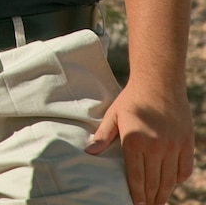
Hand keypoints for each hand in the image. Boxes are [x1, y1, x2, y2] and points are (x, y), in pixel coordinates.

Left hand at [86, 80, 193, 204]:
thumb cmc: (133, 99)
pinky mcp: (186, 143)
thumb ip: (103, 135)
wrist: (159, 83)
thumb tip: (89, 151)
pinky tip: (171, 184)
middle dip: (150, 199)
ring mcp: (173, 146)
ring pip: (169, 179)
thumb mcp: (114, 114)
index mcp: (135, 141)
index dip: (136, 195)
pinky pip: (184, 169)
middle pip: (153, 182)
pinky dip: (177, 179)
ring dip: (164, 193)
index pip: (136, 177)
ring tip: (158, 203)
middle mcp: (156, 147)